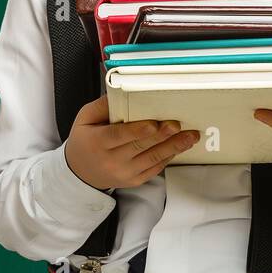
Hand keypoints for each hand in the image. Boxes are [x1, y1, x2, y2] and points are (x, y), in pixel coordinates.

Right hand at [64, 95, 200, 190]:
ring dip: (173, 147)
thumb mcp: (85, 119)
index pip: (118, 136)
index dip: (137, 131)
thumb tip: (122, 92)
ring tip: (189, 136)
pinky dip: (168, 156)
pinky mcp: (135, 180)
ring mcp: (124, 173)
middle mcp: (112, 160)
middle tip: (177, 125)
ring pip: (152, 159)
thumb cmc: (85, 141)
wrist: (81, 172)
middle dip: (162, 136)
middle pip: (140, 147)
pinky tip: (179, 146)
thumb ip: (103, 105)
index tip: (153, 124)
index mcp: (98, 142)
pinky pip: (155, 168)